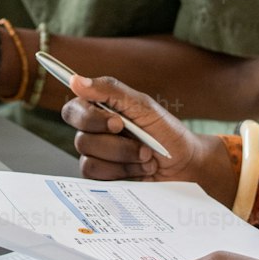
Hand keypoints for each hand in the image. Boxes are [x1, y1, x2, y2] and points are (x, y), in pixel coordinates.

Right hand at [61, 73, 234, 196]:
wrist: (185, 164)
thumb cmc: (165, 131)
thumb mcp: (143, 106)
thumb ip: (109, 91)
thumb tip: (75, 80)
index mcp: (100, 110)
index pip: (73, 110)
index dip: (90, 118)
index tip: (118, 122)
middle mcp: (94, 133)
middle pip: (81, 139)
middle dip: (117, 144)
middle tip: (142, 143)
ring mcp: (97, 157)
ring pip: (90, 160)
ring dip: (124, 158)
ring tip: (146, 157)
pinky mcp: (103, 178)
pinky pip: (97, 178)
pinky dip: (123, 172)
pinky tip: (139, 169)